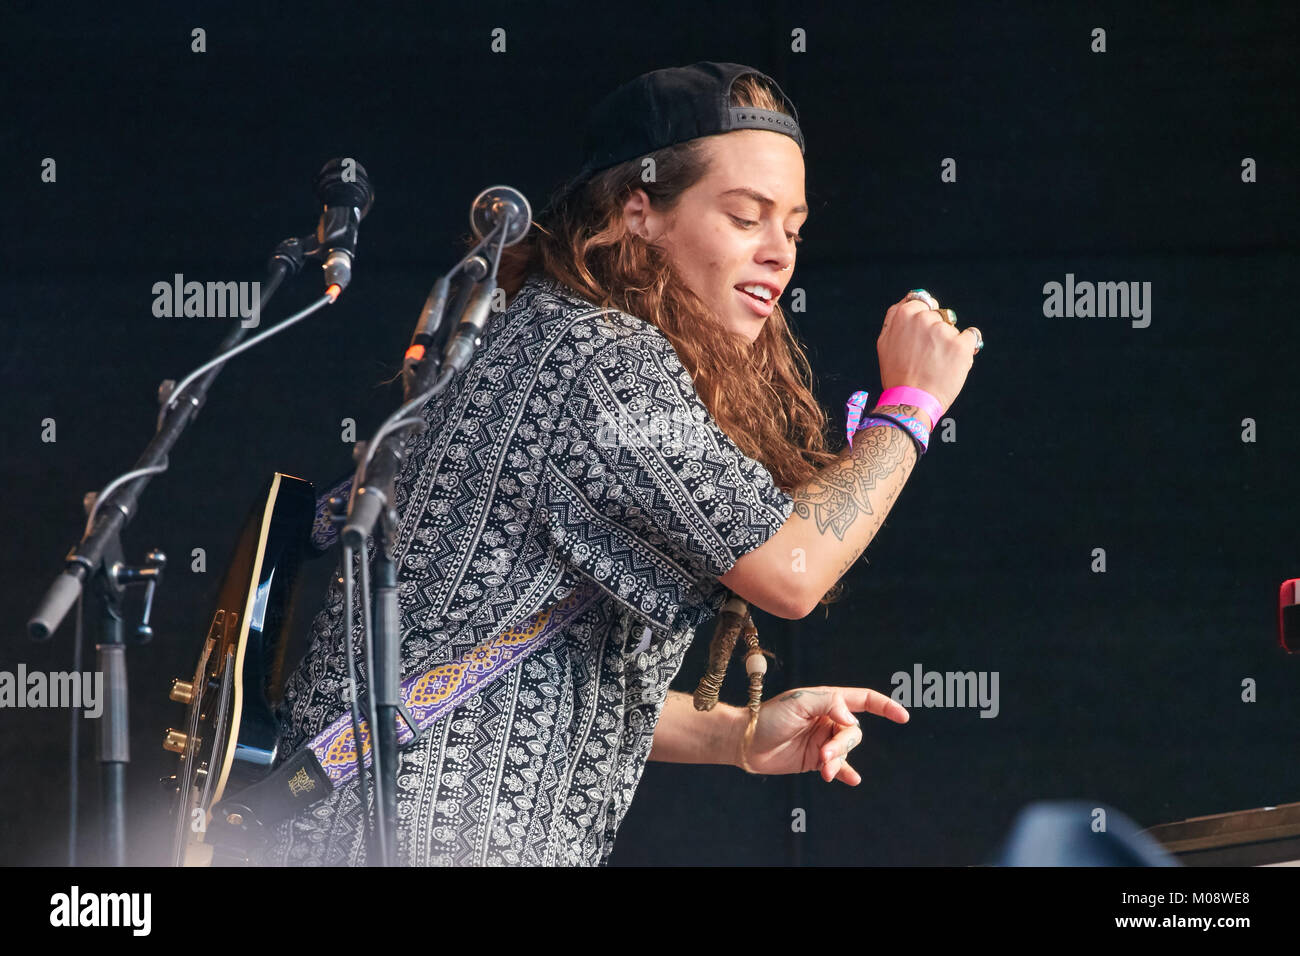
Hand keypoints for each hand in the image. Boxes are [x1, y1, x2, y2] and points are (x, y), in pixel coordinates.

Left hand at [737, 685, 908, 783]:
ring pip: (845, 751)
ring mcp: (822, 740)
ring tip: (823, 769)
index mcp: (827, 701)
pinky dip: (846, 772)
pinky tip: (852, 780)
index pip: (863, 700)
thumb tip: (851, 718)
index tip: (903, 716)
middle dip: (842, 745)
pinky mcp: (815, 760)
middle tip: (823, 755)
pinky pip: (839, 767)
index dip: (884, 706)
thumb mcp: (799, 702)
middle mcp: (828, 720)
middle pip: (853, 732)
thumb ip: (829, 703)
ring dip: (837, 760)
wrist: (746, 742)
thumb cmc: (769, 716)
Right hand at [877, 295, 977, 411]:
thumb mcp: (884, 343)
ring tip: (937, 365)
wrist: (911, 401)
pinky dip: (967, 348)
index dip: (925, 317)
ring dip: (950, 343)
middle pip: (939, 315)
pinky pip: (972, 336)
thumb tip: (910, 300)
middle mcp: (923, 318)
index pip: (923, 301)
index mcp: (903, 314)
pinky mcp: (961, 345)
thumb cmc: (897, 375)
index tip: (924, 334)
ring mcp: (943, 331)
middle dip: (937, 332)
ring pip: (953, 329)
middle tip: (927, 356)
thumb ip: (896, 319)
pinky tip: (954, 363)